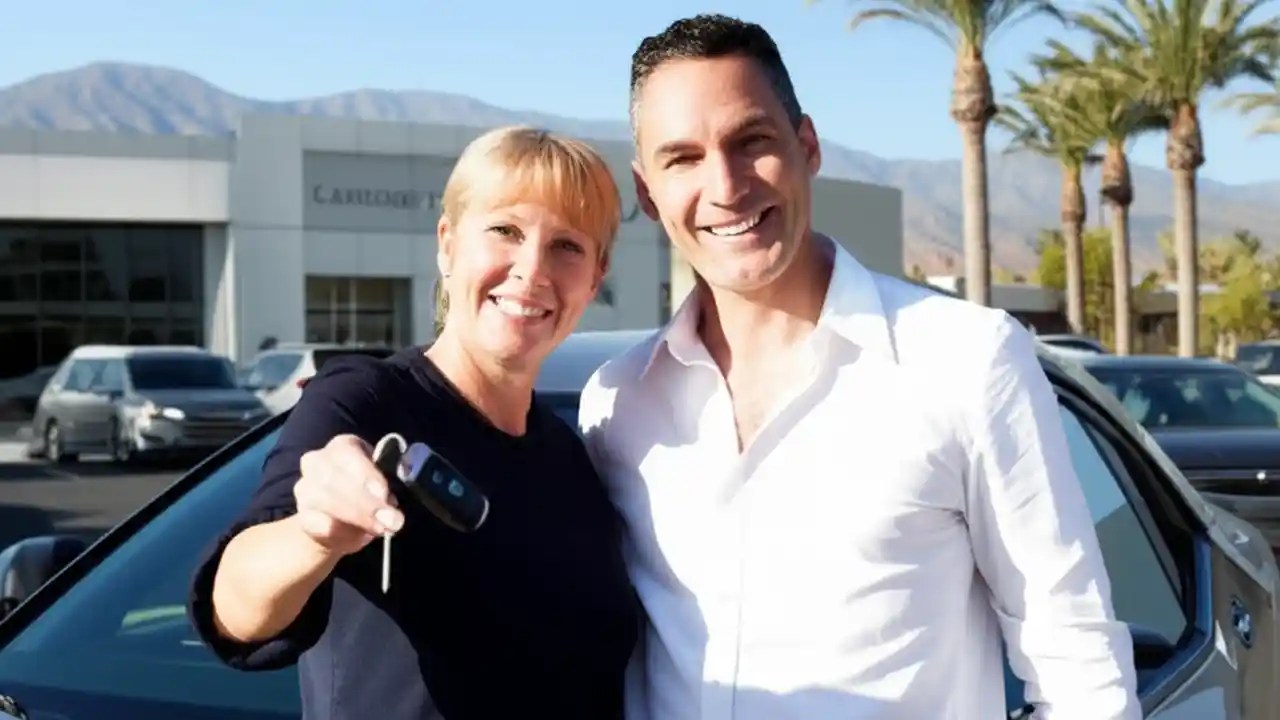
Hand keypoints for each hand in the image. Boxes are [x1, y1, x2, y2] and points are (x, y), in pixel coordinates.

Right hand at [293, 434, 404, 555]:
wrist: (339, 521)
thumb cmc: (367, 494)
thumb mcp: (381, 486)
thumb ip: (385, 492)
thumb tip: (389, 507)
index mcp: (343, 447)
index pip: (347, 453)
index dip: (366, 473)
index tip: (383, 493)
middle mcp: (317, 462)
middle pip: (332, 478)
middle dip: (364, 501)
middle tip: (390, 519)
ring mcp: (305, 489)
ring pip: (322, 500)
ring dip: (356, 517)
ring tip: (380, 528)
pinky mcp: (302, 516)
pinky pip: (318, 524)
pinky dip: (342, 533)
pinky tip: (359, 536)